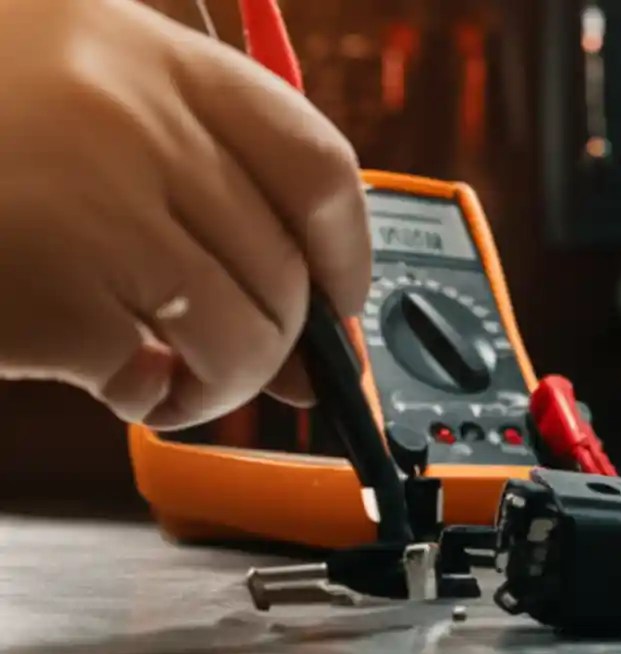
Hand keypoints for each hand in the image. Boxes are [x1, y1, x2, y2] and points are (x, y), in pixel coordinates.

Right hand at [0, 0, 369, 428]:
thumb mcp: (85, 103)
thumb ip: (196, 189)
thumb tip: (305, 337)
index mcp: (157, 59)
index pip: (316, 165)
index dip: (346, 251)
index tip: (340, 299)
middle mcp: (137, 124)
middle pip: (284, 272)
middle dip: (278, 343)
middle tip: (234, 360)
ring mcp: (92, 209)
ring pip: (243, 338)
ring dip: (222, 385)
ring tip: (172, 380)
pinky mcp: (46, 296)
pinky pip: (153, 377)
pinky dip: (146, 400)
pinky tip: (103, 377)